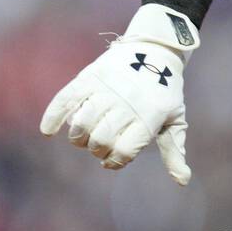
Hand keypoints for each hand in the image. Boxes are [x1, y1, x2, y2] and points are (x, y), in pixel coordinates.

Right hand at [39, 4, 198, 184]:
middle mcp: (127, 103)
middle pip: (100, 140)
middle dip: (97, 150)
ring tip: (83, 137)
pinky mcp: (89, 77)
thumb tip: (182, 181)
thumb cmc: (165, 91)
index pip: (123, 152)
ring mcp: (106, 89)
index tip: (111, 160)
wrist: (155, 49)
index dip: (114, 161)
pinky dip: (53, 117)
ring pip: (81, 124)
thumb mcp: (175, 119)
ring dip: (78, 138)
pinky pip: (65, 100)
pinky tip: (49, 130)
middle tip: (100, 145)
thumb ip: (174, 151)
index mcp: (149, 117)